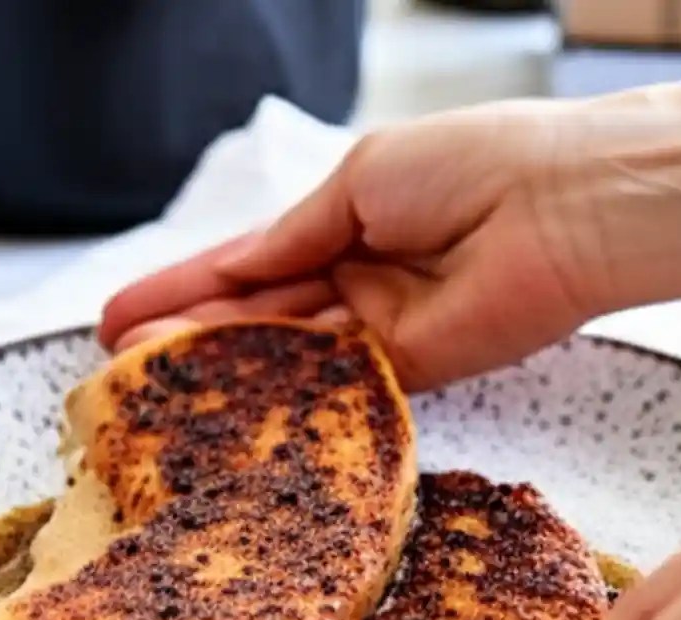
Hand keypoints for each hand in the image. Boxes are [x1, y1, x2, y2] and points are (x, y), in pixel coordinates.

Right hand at [99, 99, 631, 389]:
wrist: (561, 204)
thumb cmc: (470, 164)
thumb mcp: (359, 180)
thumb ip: (293, 238)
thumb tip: (233, 268)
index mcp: (350, 221)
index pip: (252, 262)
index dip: (188, 287)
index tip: (122, 312)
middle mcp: (361, 278)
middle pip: (261, 317)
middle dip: (189, 336)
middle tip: (119, 362)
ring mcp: (384, 328)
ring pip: (287, 354)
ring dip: (218, 365)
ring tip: (143, 378)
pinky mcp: (413, 371)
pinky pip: (334, 384)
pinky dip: (278, 386)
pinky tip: (221, 394)